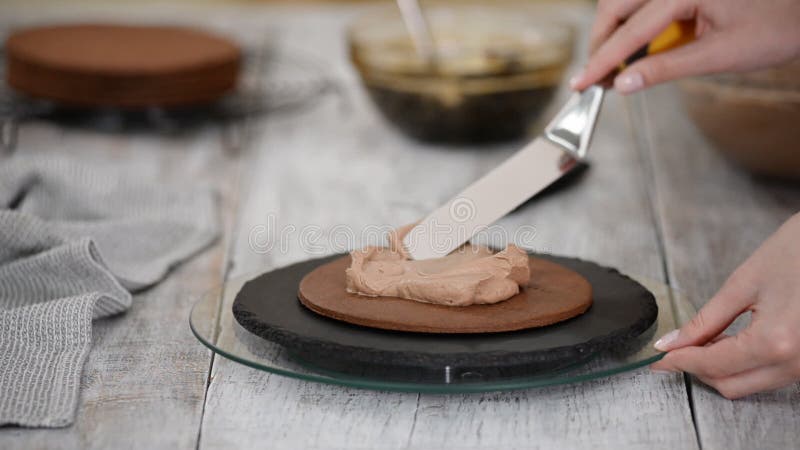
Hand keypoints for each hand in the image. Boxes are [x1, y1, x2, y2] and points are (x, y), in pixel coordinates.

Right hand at [570, 0, 799, 93]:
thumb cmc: (777, 27)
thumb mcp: (720, 56)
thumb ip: (666, 69)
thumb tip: (625, 84)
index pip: (630, 30)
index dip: (602, 61)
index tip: (582, 82)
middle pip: (617, 5)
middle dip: (601, 42)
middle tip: (594, 76)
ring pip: (626, 2)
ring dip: (615, 33)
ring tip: (614, 67)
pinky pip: (645, 4)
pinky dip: (633, 25)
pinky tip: (635, 50)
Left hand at [650, 213, 799, 398]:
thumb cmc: (797, 252)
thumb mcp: (743, 284)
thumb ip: (705, 320)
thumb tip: (672, 342)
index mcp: (774, 342)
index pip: (713, 365)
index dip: (679, 362)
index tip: (657, 358)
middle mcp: (794, 362)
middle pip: (730, 385)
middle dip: (697, 369)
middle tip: (673, 350)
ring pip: (750, 384)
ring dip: (720, 369)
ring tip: (700, 341)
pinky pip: (769, 375)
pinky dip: (743, 365)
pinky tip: (728, 343)